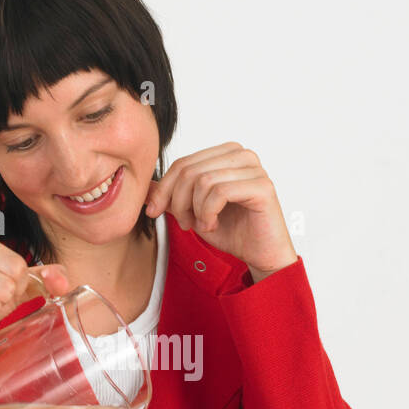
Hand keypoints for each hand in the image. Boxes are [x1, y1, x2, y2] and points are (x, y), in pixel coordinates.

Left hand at [144, 143, 297, 278]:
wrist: (260, 254)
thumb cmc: (232, 231)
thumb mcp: (193, 211)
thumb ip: (172, 196)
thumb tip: (145, 185)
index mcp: (225, 154)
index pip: (183, 163)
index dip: (163, 188)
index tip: (154, 211)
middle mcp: (241, 155)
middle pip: (189, 170)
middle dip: (177, 201)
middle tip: (184, 223)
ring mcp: (254, 168)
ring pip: (202, 180)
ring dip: (194, 210)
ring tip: (202, 225)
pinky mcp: (262, 186)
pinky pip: (219, 192)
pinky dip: (208, 213)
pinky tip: (212, 224)